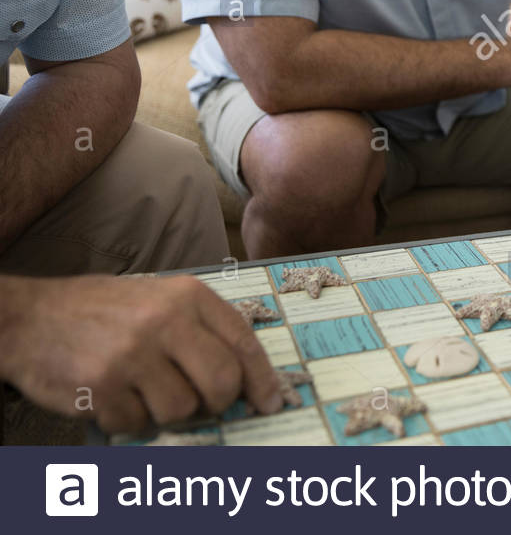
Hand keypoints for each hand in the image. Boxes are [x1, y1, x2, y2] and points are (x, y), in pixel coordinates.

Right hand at [1, 275, 281, 434]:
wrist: (30, 317)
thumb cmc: (104, 310)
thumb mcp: (160, 299)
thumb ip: (201, 329)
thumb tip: (245, 377)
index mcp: (188, 296)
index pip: (243, 341)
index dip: (262, 379)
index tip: (271, 402)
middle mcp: (165, 321)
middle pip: (222, 382)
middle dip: (218, 402)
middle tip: (203, 403)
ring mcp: (133, 354)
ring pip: (182, 409)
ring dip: (166, 410)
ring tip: (143, 389)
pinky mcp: (102, 385)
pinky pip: (138, 423)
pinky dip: (128, 419)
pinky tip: (113, 394)